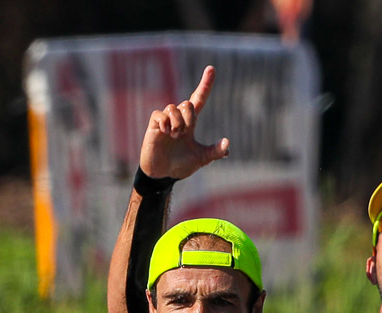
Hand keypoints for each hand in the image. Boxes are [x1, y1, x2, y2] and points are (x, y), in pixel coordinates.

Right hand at [140, 65, 230, 179]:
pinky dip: (165, 123)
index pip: (199, 99)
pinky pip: (160, 115)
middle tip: (184, 134)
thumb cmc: (181, 165)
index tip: (211, 68)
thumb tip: (227, 147)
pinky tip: (166, 133)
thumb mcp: (201, 159)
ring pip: (173, 107)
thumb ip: (214, 152)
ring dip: (177, 123)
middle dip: (189, 118)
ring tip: (174, 136)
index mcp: (190, 123)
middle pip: (187, 103)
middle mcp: (178, 118)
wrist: (163, 175)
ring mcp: (165, 121)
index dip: (205, 85)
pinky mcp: (154, 125)